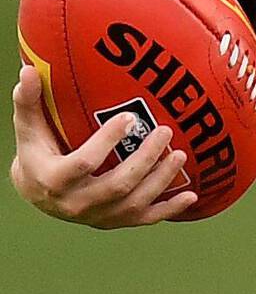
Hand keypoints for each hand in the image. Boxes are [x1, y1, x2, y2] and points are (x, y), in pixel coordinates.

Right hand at [10, 64, 197, 227]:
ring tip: (180, 153)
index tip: (129, 117)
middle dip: (145, 159)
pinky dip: (169, 209)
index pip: (84, 163)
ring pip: (135, 203)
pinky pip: (145, 219)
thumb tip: (26, 71)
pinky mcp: (114, 221)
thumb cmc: (36, 151)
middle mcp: (77, 204)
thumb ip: (28, 100)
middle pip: (118, 185)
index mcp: (55, 180)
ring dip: (161, 180)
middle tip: (165, 131)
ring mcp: (98, 217)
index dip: (107, 142)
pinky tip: (191, 194)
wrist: (38, 192)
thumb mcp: (28, 127)